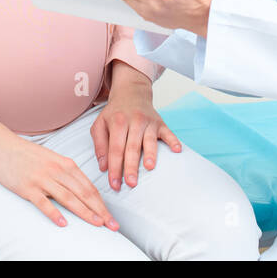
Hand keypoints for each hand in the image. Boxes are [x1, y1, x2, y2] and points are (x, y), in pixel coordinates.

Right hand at [0, 134, 120, 230]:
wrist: (2, 147)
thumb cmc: (27, 154)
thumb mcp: (52, 159)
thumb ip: (67, 173)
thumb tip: (83, 190)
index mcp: (65, 164)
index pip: (88, 187)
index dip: (102, 203)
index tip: (111, 216)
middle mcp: (57, 171)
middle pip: (83, 193)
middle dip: (99, 210)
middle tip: (112, 225)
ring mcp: (42, 179)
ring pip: (68, 198)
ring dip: (84, 212)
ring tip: (97, 224)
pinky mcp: (27, 187)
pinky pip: (43, 202)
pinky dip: (54, 213)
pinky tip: (64, 223)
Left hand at [92, 62, 181, 190]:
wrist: (131, 93)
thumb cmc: (114, 114)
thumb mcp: (100, 124)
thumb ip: (100, 145)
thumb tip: (103, 167)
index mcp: (117, 122)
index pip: (115, 148)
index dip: (114, 167)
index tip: (114, 184)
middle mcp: (134, 121)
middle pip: (132, 147)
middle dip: (131, 166)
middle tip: (130, 183)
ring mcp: (148, 122)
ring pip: (149, 140)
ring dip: (150, 154)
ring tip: (149, 167)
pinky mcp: (160, 123)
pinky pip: (168, 132)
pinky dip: (173, 141)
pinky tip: (176, 150)